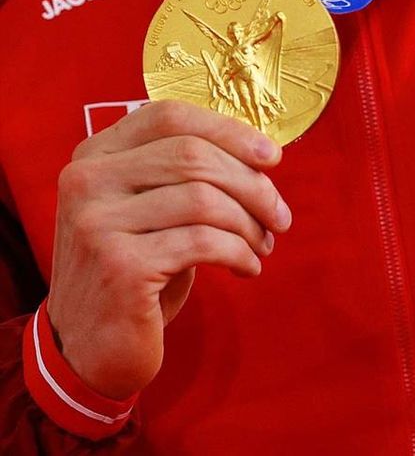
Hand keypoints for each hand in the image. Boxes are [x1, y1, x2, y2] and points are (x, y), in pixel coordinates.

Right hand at [46, 101, 287, 398]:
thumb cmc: (136, 270)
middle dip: (252, 185)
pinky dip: (239, 253)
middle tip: (279, 217)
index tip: (271, 158)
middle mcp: (85, 182)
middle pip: (193, 156)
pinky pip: (204, 242)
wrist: (88, 347)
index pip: (168, 116)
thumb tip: (261, 152)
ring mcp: (96, 224)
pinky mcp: (119, 266)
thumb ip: (183, 173)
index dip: (229, 131)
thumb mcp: (150, 210)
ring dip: (250, 224)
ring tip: (262, 246)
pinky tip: (247, 268)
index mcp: (93, 157)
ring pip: (204, 199)